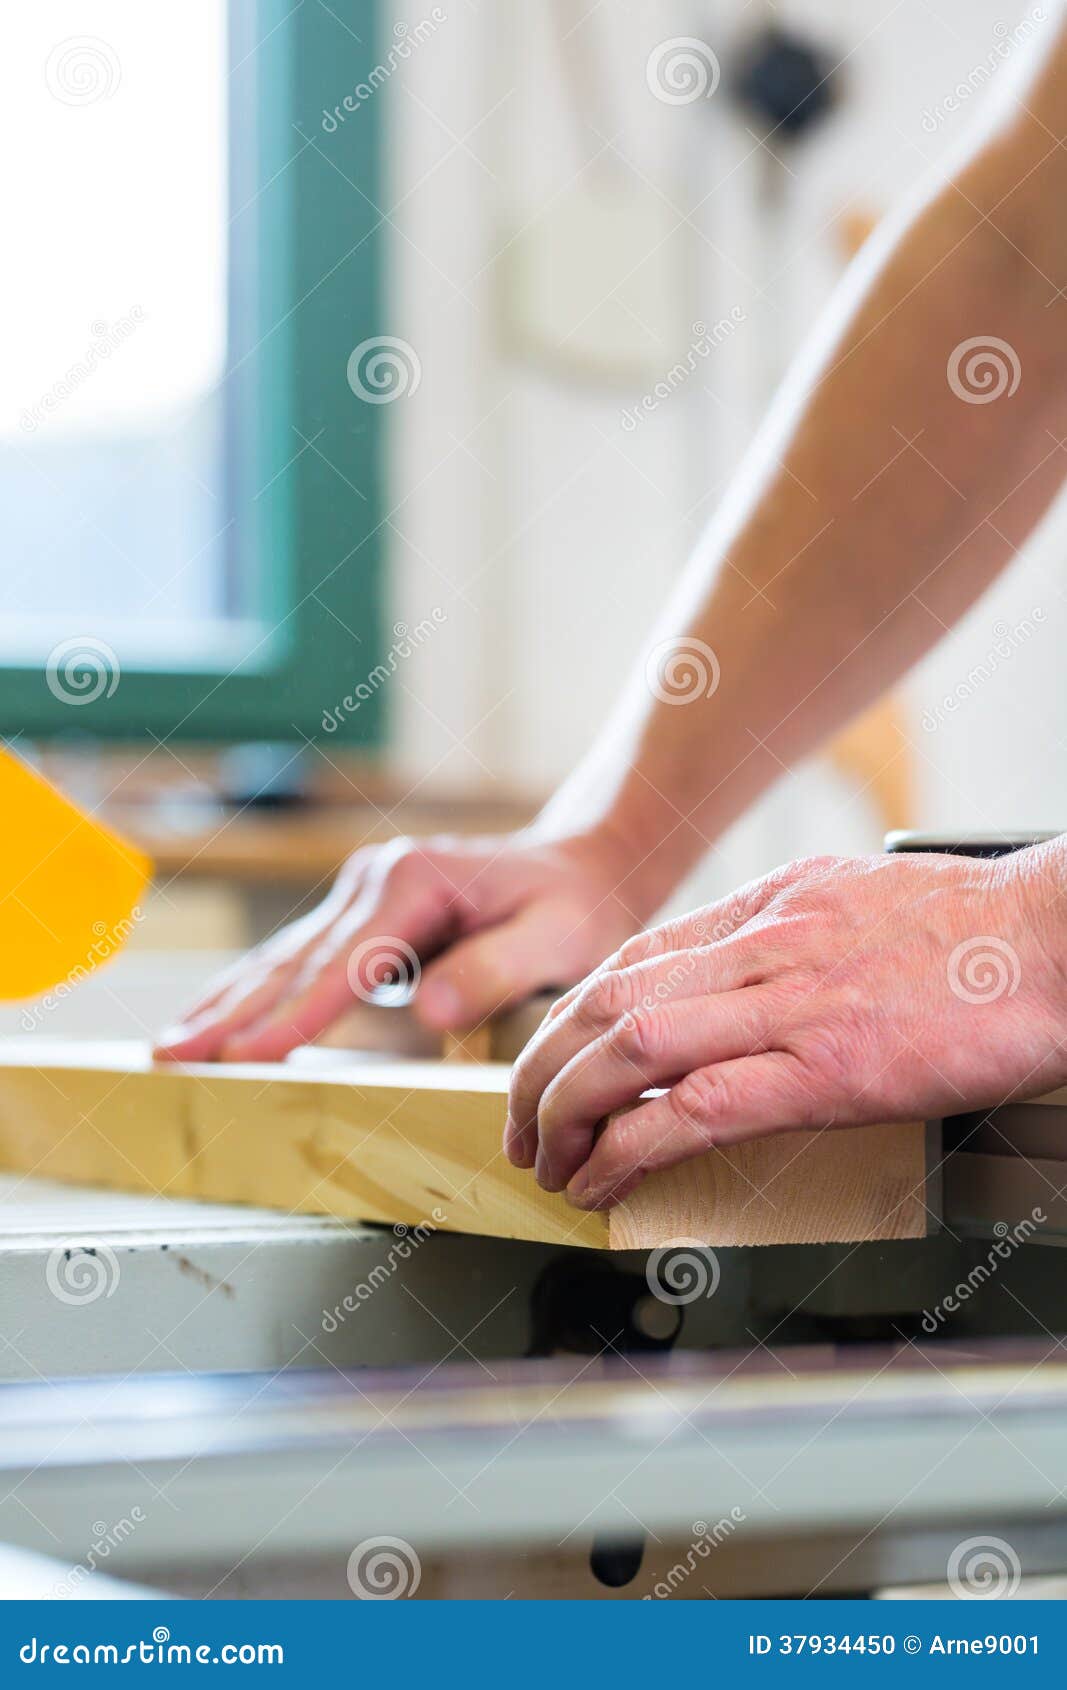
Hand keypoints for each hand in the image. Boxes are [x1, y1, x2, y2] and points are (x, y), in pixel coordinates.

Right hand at [153, 828, 646, 1062]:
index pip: (343, 965)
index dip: (294, 1016)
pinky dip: (255, 993)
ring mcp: (361, 893)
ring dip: (227, 1004)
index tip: (248, 1056)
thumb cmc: (574, 905)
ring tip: (172, 1047)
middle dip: (232, 1013)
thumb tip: (425, 1011)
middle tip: (172, 1057)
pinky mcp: (362, 916)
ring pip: (283, 959)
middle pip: (292, 959)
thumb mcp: (559, 937)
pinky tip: (218, 1020)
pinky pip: (300, 961)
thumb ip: (495, 970)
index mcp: (413, 882)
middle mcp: (373, 879)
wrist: (581, 866)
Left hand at [505, 845, 1066, 1208]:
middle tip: (520, 1123)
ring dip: (566, 1109)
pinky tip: (602, 1178)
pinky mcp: (827, 1069)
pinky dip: (630, 1146)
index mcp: (768, 905)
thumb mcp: (857, 900)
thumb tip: (736, 976)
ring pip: (631, 1048)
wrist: (1055, 942)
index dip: (569, 1017)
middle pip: (607, 1001)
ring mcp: (790, 1004)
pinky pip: (696, 1105)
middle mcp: (762, 944)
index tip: (545, 1061)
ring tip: (544, 1159)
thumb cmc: (975, 933)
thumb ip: (787, 933)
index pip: (631, 959)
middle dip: (539, 1068)